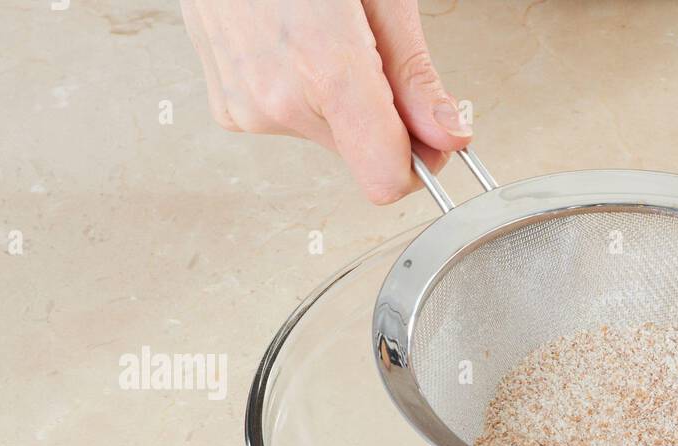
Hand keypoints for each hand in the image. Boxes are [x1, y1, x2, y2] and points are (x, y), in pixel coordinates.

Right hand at [181, 0, 470, 202]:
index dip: (417, 160)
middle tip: (366, 49)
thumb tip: (449, 136)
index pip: (386, 178)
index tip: (428, 133)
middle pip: (361, 154)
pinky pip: (291, 123)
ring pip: (328, 138)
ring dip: (338, 101)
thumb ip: (413, 75)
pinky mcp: (228, 108)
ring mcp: (246, 106)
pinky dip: (302, 93)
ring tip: (320, 35)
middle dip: (377, 115)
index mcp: (323, 68)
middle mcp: (276, 99)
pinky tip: (293, 44)